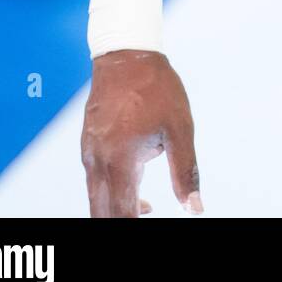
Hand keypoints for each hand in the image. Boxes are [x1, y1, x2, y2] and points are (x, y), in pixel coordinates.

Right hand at [81, 50, 201, 217]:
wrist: (126, 53)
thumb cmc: (157, 89)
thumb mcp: (180, 128)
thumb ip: (185, 171)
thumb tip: (195, 209)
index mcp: (120, 160)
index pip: (123, 215)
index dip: (134, 228)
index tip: (153, 220)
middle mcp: (98, 160)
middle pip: (102, 213)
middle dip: (121, 222)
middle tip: (149, 215)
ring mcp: (89, 151)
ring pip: (95, 198)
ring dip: (116, 209)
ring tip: (147, 207)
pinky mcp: (87, 142)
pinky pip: (93, 179)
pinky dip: (109, 191)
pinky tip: (132, 180)